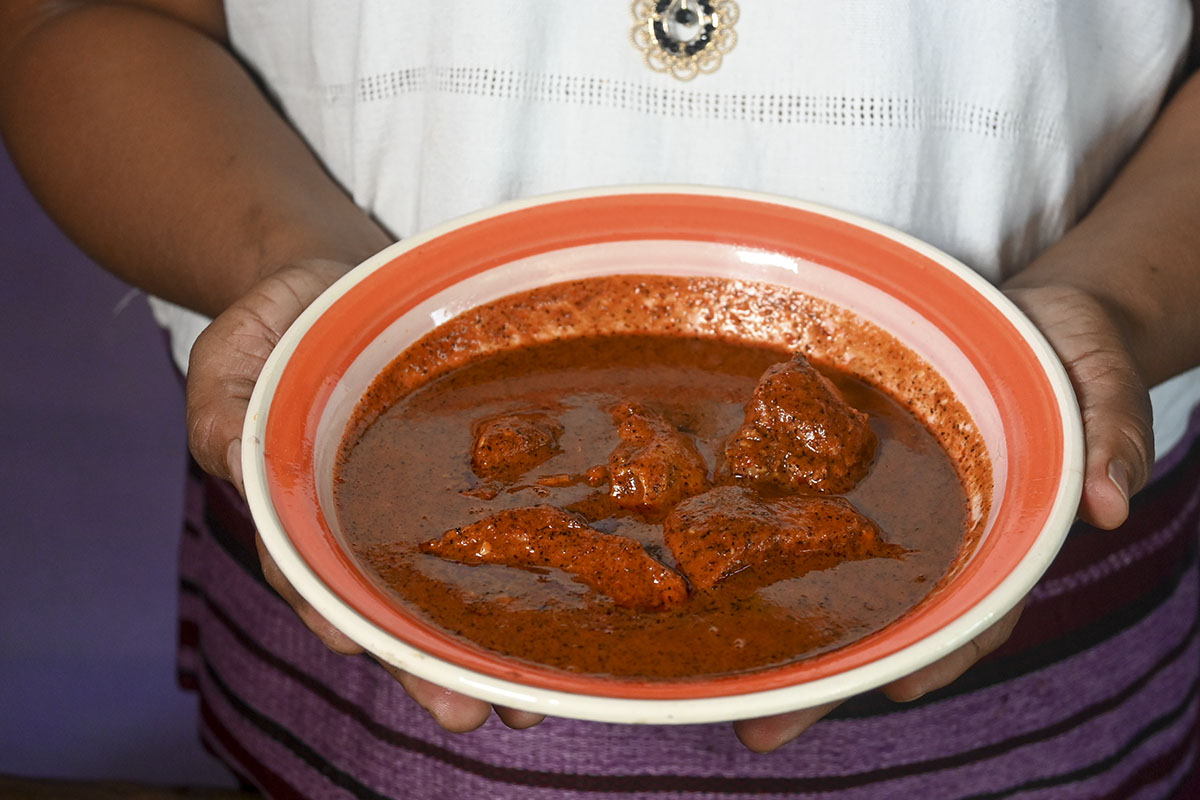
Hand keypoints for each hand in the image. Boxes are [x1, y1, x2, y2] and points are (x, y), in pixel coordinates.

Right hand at [184, 259, 544, 732]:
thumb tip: (234, 455)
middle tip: (469, 711)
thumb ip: (223, 408)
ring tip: (537, 703)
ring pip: (456, 589)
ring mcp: (424, 507)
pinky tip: (578, 616)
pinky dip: (539, 575)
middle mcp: (367, 525)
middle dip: (426, 664)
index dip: (332, 609)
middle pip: (393, 607)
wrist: (346, 284)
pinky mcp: (477, 478)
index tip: (355, 645)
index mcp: (303, 509)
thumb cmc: (282, 324)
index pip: (310, 573)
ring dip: (490, 648)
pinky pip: (508, 529)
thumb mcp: (234, 354)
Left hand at [734, 281, 1154, 752]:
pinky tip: (710, 579)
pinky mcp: (848, 474)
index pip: (974, 614)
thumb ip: (1112, 438)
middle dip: (828, 678)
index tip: (895, 687)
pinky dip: (765, 551)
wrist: (1022, 317)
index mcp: (1002, 536)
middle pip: (883, 620)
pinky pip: (806, 519)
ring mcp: (889, 511)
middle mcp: (937, 539)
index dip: (938, 654)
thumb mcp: (1105, 386)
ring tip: (717, 682)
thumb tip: (1109, 503)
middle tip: (762, 729)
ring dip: (783, 635)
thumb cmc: (1072, 356)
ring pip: (834, 583)